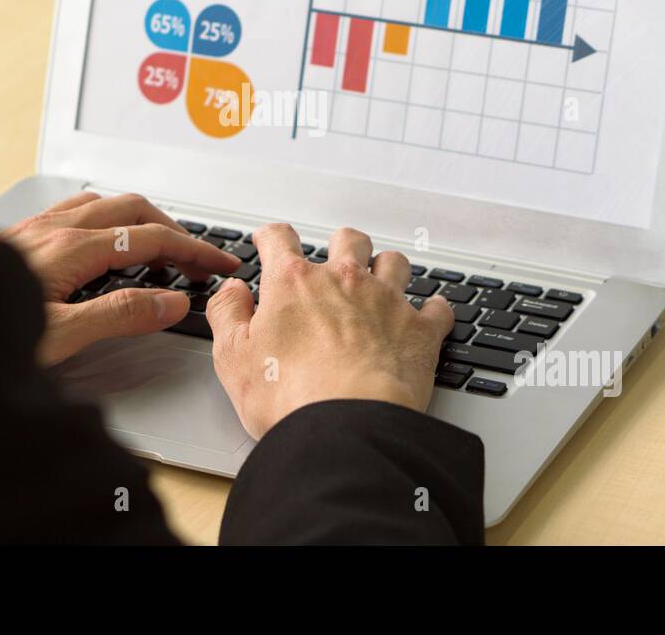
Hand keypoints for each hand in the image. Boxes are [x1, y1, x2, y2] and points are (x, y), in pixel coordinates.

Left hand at [0, 192, 238, 364]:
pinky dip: (106, 218)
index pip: (150, 238)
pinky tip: (101, 240)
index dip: (193, 250)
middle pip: (132, 208)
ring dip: (139, 217)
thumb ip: (120, 315)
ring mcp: (34, 229)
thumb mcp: (61, 336)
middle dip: (174, 228)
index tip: (220, 264)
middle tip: (199, 257)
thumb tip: (171, 300)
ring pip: (102, 203)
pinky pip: (74, 210)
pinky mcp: (20, 238)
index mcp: (70, 249)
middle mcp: (52, 229)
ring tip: (159, 244)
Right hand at [204, 223, 453, 437]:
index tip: (270, 242)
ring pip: (394, 262)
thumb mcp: (232, 357)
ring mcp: (385, 302)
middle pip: (347, 239)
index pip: (281, 239)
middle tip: (333, 260)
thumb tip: (231, 291)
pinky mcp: (419, 331)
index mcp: (294, 283)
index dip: (272, 237)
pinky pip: (436, 307)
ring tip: (381, 281)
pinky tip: (427, 315)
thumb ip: (228, 314)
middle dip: (339, 244)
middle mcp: (343, 281)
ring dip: (386, 267)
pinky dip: (432, 309)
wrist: (347, 427)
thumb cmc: (290, 397)